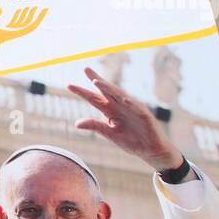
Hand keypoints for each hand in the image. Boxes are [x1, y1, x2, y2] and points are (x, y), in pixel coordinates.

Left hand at [67, 67, 183, 172]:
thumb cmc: (131, 141)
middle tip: (85, 69)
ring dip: (109, 88)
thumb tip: (76, 123)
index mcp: (110, 111)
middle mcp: (119, 106)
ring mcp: (132, 108)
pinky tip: (123, 99)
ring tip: (97, 82)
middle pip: (106, 90)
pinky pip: (136, 107)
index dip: (82, 92)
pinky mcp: (144, 115)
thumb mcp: (109, 134)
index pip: (94, 98)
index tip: (68, 85)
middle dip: (96, 80)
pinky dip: (130, 103)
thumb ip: (95, 126)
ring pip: (119, 95)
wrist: (149, 150)